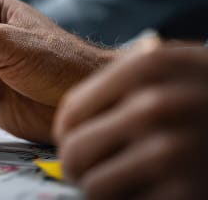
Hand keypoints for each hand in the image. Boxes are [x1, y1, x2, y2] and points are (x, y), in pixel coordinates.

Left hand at [54, 45, 207, 198]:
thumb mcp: (183, 69)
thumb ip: (128, 80)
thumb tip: (65, 122)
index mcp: (149, 67)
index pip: (70, 113)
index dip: (71, 135)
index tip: (87, 143)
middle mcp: (158, 105)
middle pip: (75, 151)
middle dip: (82, 167)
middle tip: (99, 171)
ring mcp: (174, 151)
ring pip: (94, 185)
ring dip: (104, 191)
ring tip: (127, 182)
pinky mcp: (189, 193)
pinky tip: (156, 191)